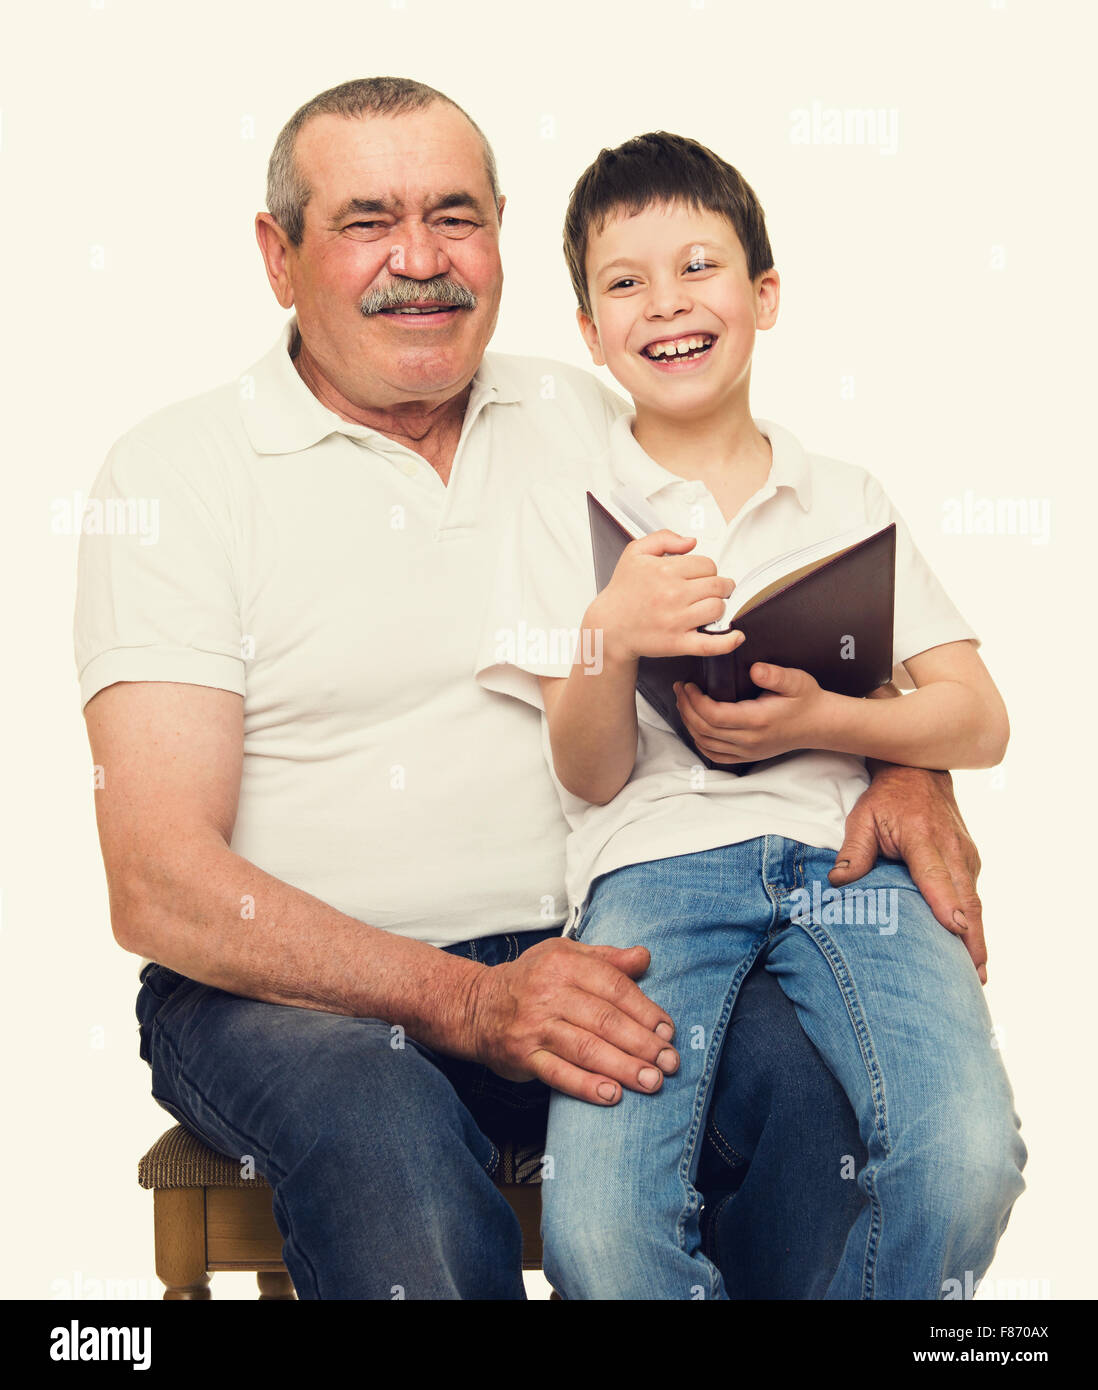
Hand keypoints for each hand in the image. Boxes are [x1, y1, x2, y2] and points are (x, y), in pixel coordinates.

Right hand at [465, 937, 680, 1104]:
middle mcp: (550, 993)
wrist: (477, 1006)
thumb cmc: (531, 979)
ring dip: (624, 1067)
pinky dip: (587, 1086)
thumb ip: (607, 958)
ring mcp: (536, 1027)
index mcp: (565, 964)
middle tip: (670, 1062)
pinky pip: (559, 1074)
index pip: (614, 987)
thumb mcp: (565, 954)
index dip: (645, 1010)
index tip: (668, 1031)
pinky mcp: (523, 1056)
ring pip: (586, 1048)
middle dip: (643, 1044)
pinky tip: (613, 1095)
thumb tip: (644, 957)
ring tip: (653, 1082)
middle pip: (605, 1020)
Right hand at [589, 530, 741, 663]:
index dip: (707, 569)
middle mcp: (672, 594)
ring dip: (719, 608)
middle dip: (720, 587)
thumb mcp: (635, 553)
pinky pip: (710, 643)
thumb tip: (691, 542)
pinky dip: (728, 641)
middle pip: (718, 585)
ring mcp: (676, 620)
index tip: (700, 576)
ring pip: (718, 609)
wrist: (608, 626)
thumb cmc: (622, 592)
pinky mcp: (677, 643)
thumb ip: (663, 537)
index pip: (707, 564)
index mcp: (665, 570)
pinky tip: (736, 636)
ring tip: (710, 608)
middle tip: (714, 590)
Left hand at [675, 661, 831, 762]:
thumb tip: (755, 670)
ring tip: (684, 703)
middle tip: (680, 690)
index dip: (695, 701)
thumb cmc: (806, 700)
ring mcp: (748, 751)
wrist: (820, 724)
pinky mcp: (748, 756)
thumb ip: (775, 675)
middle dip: (686, 708)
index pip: (715, 715)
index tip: (688, 685)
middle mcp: (750, 740)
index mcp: (758, 720)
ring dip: (689, 723)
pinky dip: (700, 742)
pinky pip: (715, 755)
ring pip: (705, 743)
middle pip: (704, 730)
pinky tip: (695, 726)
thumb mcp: (796, 680)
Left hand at [829, 763, 987, 982]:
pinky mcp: (971, 860)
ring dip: (977, 937)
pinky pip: (974, 895)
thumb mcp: (863, 818)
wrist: (919, 771)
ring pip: (975, 901)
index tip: (956, 929)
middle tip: (973, 976)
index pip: (936, 875)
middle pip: (966, 898)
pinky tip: (972, 950)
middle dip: (971, 937)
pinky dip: (975, 922)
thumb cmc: (886, 799)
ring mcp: (966, 854)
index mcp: (922, 837)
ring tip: (975, 975)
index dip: (946, 903)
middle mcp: (951, 847)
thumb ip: (854, 852)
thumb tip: (838, 883)